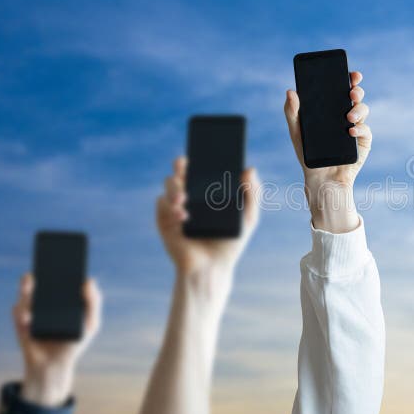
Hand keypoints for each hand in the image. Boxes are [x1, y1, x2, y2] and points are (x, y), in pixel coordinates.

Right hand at [13, 273, 102, 406]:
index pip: (61, 275)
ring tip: (33, 281)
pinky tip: (29, 315)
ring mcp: (31, 308)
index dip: (63, 263)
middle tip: (49, 262)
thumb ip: (93, 302)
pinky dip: (22, 311)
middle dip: (44, 269)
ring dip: (29, 286)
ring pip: (27, 291)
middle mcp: (45, 298)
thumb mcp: (91, 323)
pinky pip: (18, 310)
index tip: (67, 253)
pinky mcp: (20, 320)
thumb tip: (89, 279)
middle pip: (43, 278)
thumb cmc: (75, 342)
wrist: (54, 365)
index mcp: (63, 297)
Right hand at [156, 157, 260, 280]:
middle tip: (185, 164)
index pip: (201, 165)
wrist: (213, 268)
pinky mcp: (164, 220)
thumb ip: (251, 194)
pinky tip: (182, 215)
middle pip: (181, 170)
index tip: (204, 145)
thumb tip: (250, 169)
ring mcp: (176, 206)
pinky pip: (161, 204)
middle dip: (181, 164)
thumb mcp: (247, 217)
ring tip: (184, 199)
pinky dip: (170, 207)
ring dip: (175, 187)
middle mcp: (190, 193)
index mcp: (208, 190)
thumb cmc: (230, 243)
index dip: (200, 153)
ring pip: (169, 184)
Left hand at [284, 71, 370, 232]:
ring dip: (358, 109)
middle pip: (355, 96)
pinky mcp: (363, 142)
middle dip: (356, 90)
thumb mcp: (296, 131)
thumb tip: (290, 91)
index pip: (341, 88)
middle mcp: (346, 115)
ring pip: (363, 110)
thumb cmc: (308, 154)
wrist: (319, 179)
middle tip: (351, 91)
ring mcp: (356, 128)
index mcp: (332, 109)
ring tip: (349, 116)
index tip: (349, 73)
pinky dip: (359, 129)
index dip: (348, 78)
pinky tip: (350, 130)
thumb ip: (292, 112)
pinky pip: (365, 131)